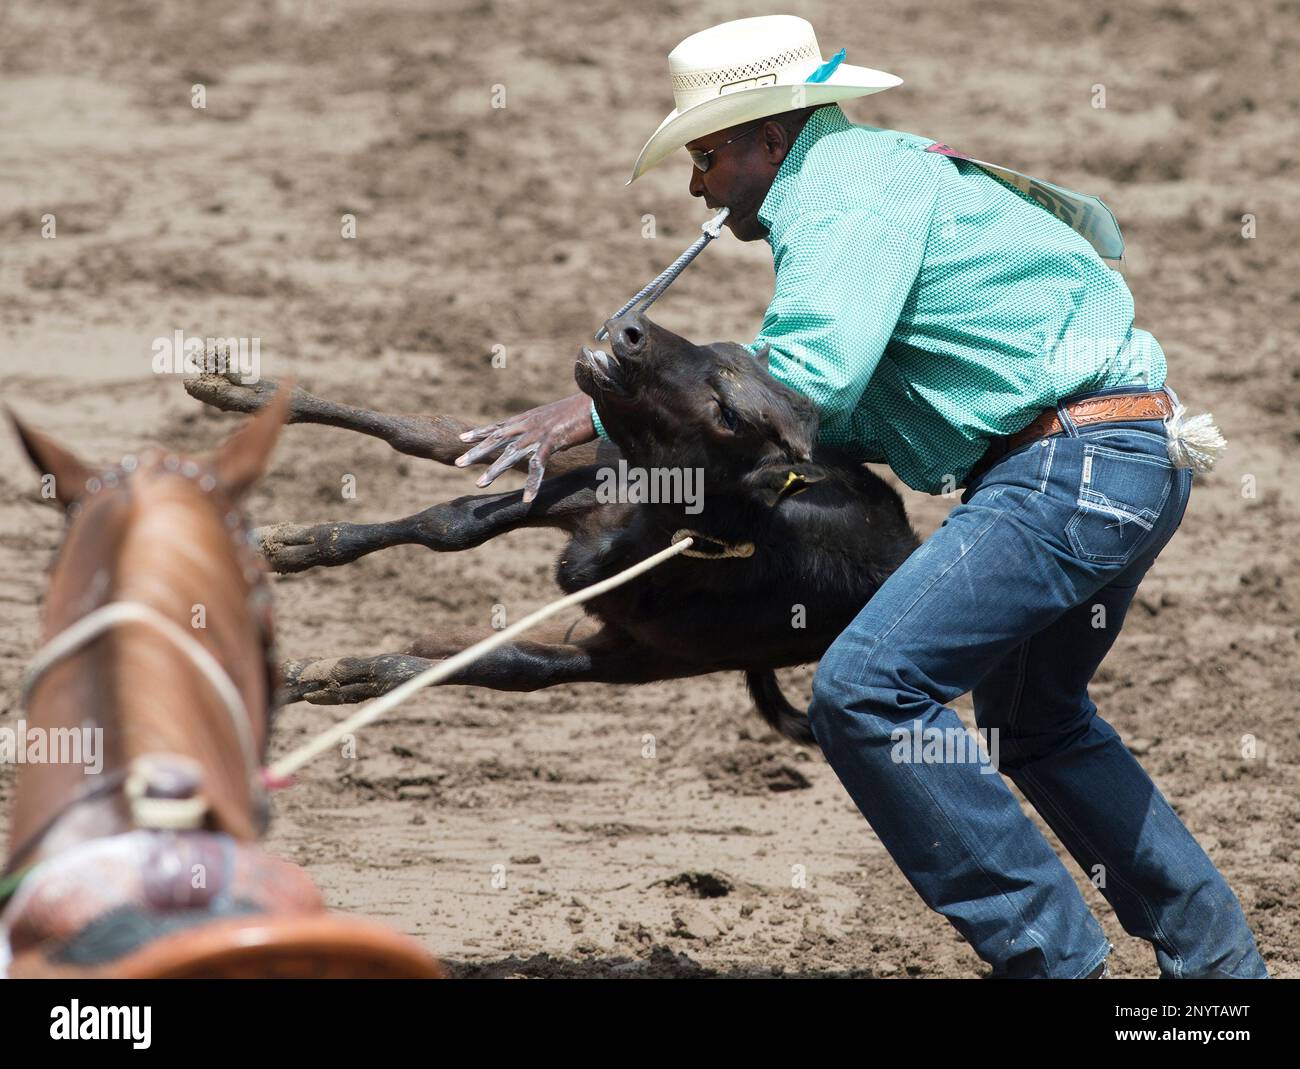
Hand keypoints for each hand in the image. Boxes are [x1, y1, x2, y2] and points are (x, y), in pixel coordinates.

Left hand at [454, 392, 596, 501]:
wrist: (595, 402)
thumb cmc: (580, 410)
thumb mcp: (555, 419)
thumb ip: (544, 428)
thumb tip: (543, 437)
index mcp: (528, 419)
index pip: (498, 426)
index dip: (480, 432)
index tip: (462, 438)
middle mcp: (528, 425)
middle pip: (496, 439)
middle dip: (476, 452)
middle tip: (457, 463)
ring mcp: (539, 434)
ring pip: (511, 454)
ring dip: (495, 471)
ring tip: (479, 484)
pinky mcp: (553, 442)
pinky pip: (539, 466)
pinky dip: (533, 484)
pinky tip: (527, 499)